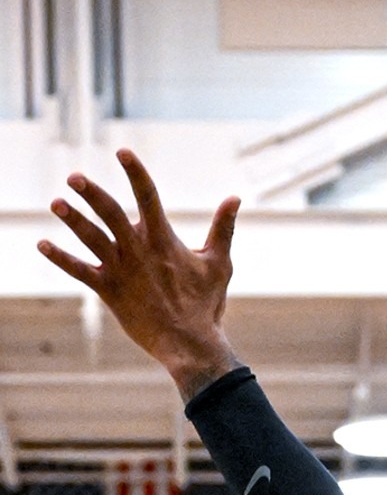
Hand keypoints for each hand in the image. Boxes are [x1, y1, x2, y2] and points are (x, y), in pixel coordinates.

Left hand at [37, 149, 243, 395]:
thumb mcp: (219, 263)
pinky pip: (79, 271)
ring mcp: (121, 270)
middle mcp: (139, 250)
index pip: (148, 197)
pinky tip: (43, 245)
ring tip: (55, 203)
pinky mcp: (108, 290)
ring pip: (91, 238)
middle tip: (74, 177)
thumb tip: (235, 198)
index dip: (135, 172)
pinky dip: (61, 259)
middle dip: (91, 193)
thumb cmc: (206, 303)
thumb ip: (223, 228)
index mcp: (164, 239)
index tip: (122, 151)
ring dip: (73, 220)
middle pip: (111, 213)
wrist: (188, 342)